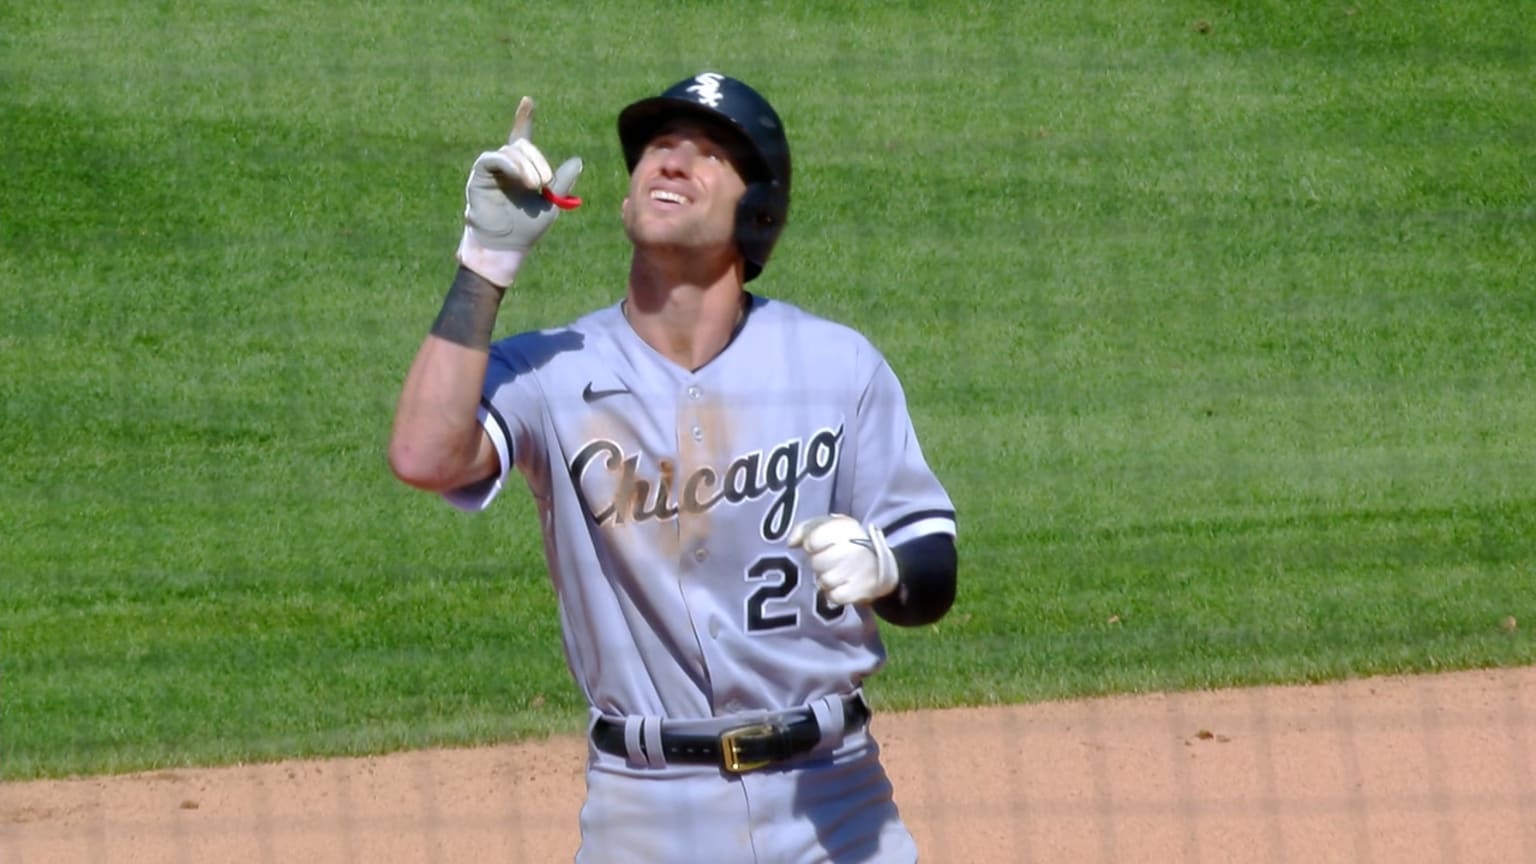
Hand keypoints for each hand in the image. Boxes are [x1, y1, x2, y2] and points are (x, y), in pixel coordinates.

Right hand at [457, 96, 583, 285]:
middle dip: (538, 159)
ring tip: (535, 186)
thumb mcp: (550, 203)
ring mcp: (491, 169)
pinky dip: (510, 165)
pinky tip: (521, 178)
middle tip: (546, 181)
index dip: (523, 118)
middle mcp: (505, 166)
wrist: (506, 246)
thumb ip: (562, 182)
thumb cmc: (526, 229)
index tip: (528, 100)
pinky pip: (494, 158)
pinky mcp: (479, 175)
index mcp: (521, 170)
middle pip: (522, 144)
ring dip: (527, 166)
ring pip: (511, 151)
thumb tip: (578, 160)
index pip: (522, 138)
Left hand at [787, 515, 898, 605]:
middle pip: (816, 562)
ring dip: (826, 579)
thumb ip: (806, 529)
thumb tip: (791, 543)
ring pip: (823, 581)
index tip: (818, 546)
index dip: (811, 545)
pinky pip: (833, 597)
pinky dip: (834, 594)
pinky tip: (843, 585)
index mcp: (845, 527)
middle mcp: (854, 548)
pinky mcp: (861, 591)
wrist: (880, 566)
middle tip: (831, 561)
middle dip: (819, 564)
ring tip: (838, 573)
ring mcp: (858, 570)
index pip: (813, 539)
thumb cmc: (847, 544)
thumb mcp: (830, 527)